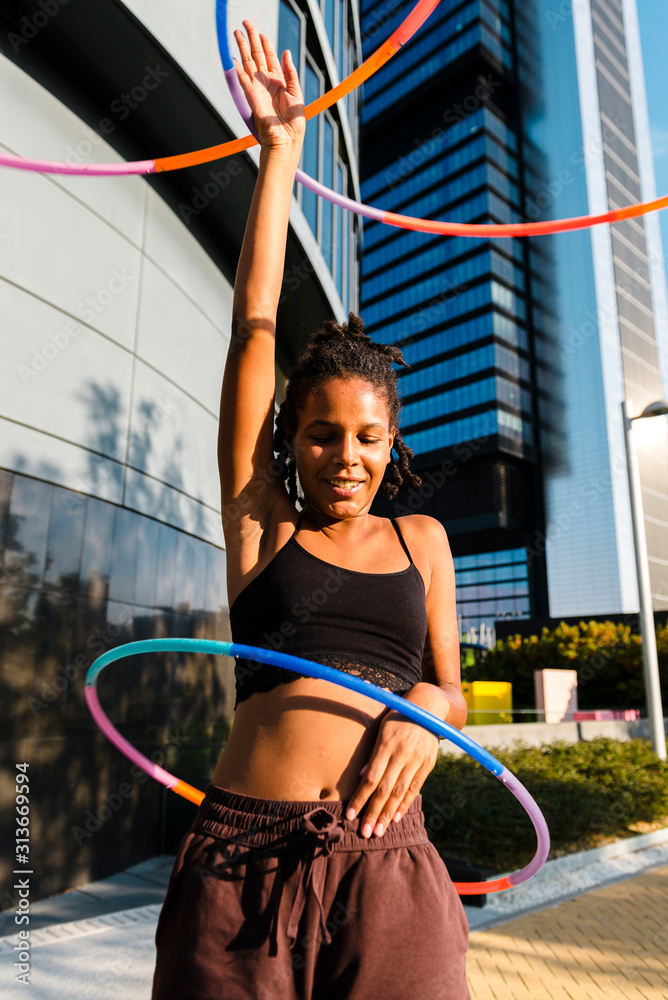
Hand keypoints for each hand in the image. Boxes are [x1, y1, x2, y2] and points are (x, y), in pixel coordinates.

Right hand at [233, 21, 304, 150]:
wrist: (285, 138)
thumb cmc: (294, 121)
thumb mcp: (297, 92)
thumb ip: (290, 72)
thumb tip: (286, 52)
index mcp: (278, 81)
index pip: (269, 57)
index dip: (265, 44)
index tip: (261, 32)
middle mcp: (266, 82)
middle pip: (256, 55)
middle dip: (251, 38)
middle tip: (245, 23)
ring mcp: (257, 88)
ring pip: (247, 62)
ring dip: (242, 47)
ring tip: (236, 32)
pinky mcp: (251, 95)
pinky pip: (242, 78)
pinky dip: (237, 68)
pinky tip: (232, 57)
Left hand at [345, 684, 442, 837]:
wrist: (427, 709)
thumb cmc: (397, 719)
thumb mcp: (381, 729)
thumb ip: (372, 754)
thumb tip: (362, 777)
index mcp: (386, 744)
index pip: (371, 778)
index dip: (360, 798)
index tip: (350, 815)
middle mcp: (402, 754)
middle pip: (385, 789)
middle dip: (373, 812)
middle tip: (364, 833)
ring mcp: (417, 760)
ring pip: (400, 792)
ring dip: (388, 814)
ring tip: (378, 831)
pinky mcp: (428, 765)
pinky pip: (415, 788)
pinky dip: (405, 804)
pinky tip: (396, 818)